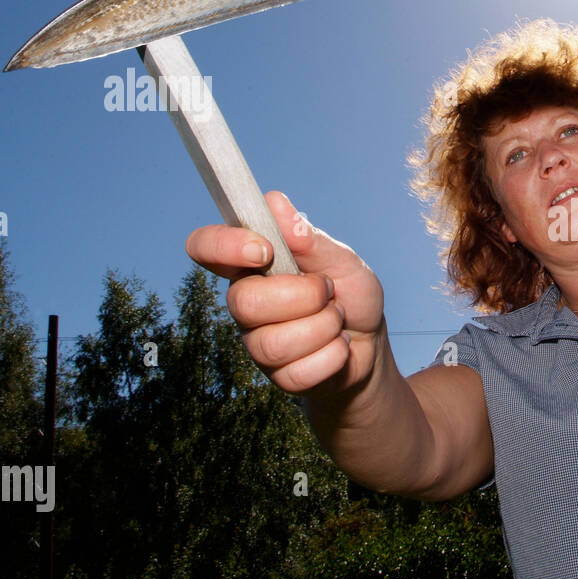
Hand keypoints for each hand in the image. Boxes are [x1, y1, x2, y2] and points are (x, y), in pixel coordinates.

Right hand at [184, 190, 385, 400]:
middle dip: (303, 296)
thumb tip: (275, 202)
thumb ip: (309, 237)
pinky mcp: (278, 376)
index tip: (265, 250)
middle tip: (328, 292)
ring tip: (337, 320)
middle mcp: (246, 302)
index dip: (223, 246)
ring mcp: (257, 341)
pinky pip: (298, 372)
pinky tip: (339, 346)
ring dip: (324, 327)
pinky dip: (334, 356)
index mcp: (252, 264)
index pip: (205, 247)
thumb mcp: (341, 259)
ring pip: (274, 342)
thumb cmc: (350, 294)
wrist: (372, 344)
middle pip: (243, 303)